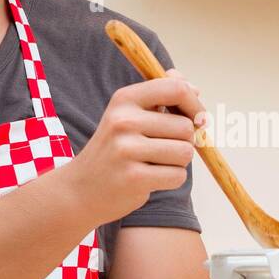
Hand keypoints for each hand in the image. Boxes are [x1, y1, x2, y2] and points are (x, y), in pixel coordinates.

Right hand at [67, 70, 206, 224]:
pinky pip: (178, 176)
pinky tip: (150, 179)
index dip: (195, 104)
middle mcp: (124, 121)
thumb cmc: (113, 149)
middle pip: (186, 127)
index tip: (198, 119)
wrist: (80, 189)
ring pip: (185, 152)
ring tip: (155, 164)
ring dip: (178, 162)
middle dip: (185, 141)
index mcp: (125, 99)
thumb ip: (161, 97)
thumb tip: (195, 88)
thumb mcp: (128, 115)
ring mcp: (127, 150)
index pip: (176, 89)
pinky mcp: (134, 178)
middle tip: (163, 149)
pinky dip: (172, 180)